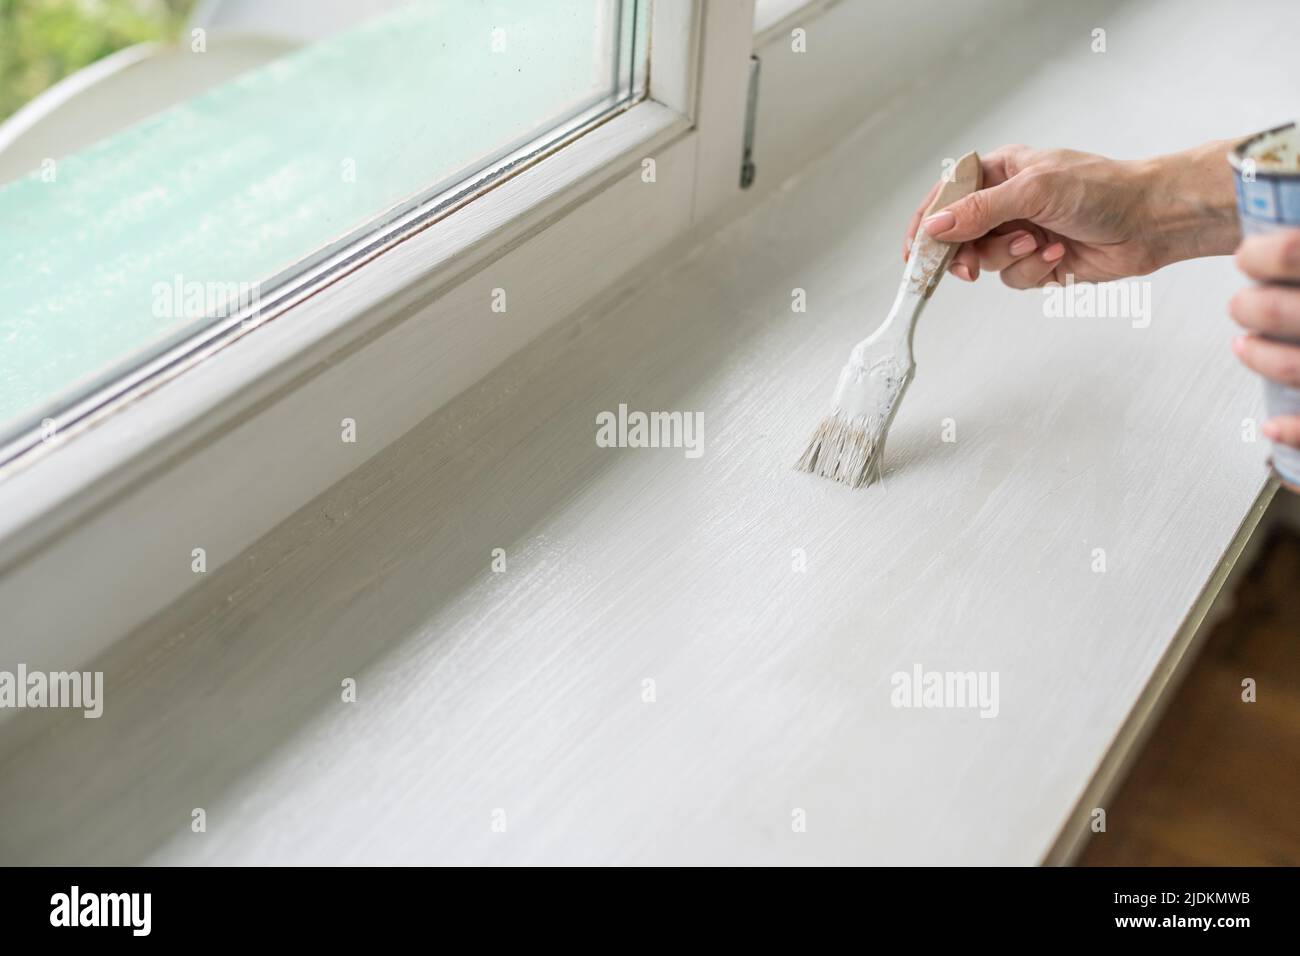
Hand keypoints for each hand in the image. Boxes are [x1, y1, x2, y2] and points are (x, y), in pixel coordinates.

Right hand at [903, 141, 1240, 287]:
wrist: (1152, 221)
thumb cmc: (1104, 189)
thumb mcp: (1034, 191)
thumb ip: (981, 210)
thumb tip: (937, 225)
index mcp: (1000, 171)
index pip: (947, 195)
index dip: (926, 223)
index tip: (914, 252)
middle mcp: (1006, 202)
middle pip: (959, 236)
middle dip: (966, 253)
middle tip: (968, 268)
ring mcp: (1021, 233)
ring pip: (985, 261)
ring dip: (1009, 258)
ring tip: (1039, 245)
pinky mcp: (1038, 262)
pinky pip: (1013, 278)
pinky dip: (1032, 271)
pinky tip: (1059, 256)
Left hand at [1230, 230, 1299, 450]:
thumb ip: (1299, 254)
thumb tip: (1283, 218)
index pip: (1299, 251)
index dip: (1273, 253)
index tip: (1248, 254)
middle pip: (1293, 311)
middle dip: (1257, 308)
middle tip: (1239, 304)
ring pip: (1299, 368)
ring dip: (1263, 359)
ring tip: (1244, 346)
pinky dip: (1293, 430)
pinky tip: (1269, 426)